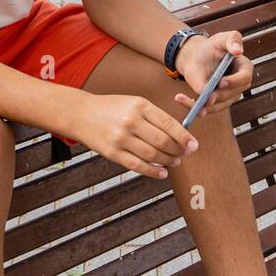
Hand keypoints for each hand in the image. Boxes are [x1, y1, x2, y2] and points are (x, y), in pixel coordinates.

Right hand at [74, 93, 197, 179]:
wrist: (81, 114)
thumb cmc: (112, 108)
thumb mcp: (134, 103)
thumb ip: (155, 117)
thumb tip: (180, 135)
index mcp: (140, 106)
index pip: (169, 124)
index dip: (184, 137)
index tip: (194, 145)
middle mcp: (131, 121)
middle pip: (163, 142)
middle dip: (178, 151)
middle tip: (184, 154)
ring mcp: (121, 138)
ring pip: (153, 156)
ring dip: (168, 161)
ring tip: (174, 162)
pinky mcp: (113, 153)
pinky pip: (138, 166)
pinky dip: (153, 172)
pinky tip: (162, 173)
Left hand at [174, 30, 253, 118]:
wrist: (196, 58)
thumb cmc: (211, 48)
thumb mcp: (221, 39)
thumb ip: (232, 39)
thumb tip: (238, 50)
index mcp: (244, 68)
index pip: (245, 78)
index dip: (234, 81)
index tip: (222, 81)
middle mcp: (238, 85)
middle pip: (232, 95)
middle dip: (219, 96)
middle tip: (207, 97)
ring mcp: (228, 96)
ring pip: (219, 105)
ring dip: (205, 106)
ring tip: (192, 103)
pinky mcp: (215, 104)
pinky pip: (207, 109)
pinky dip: (195, 108)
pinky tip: (183, 102)